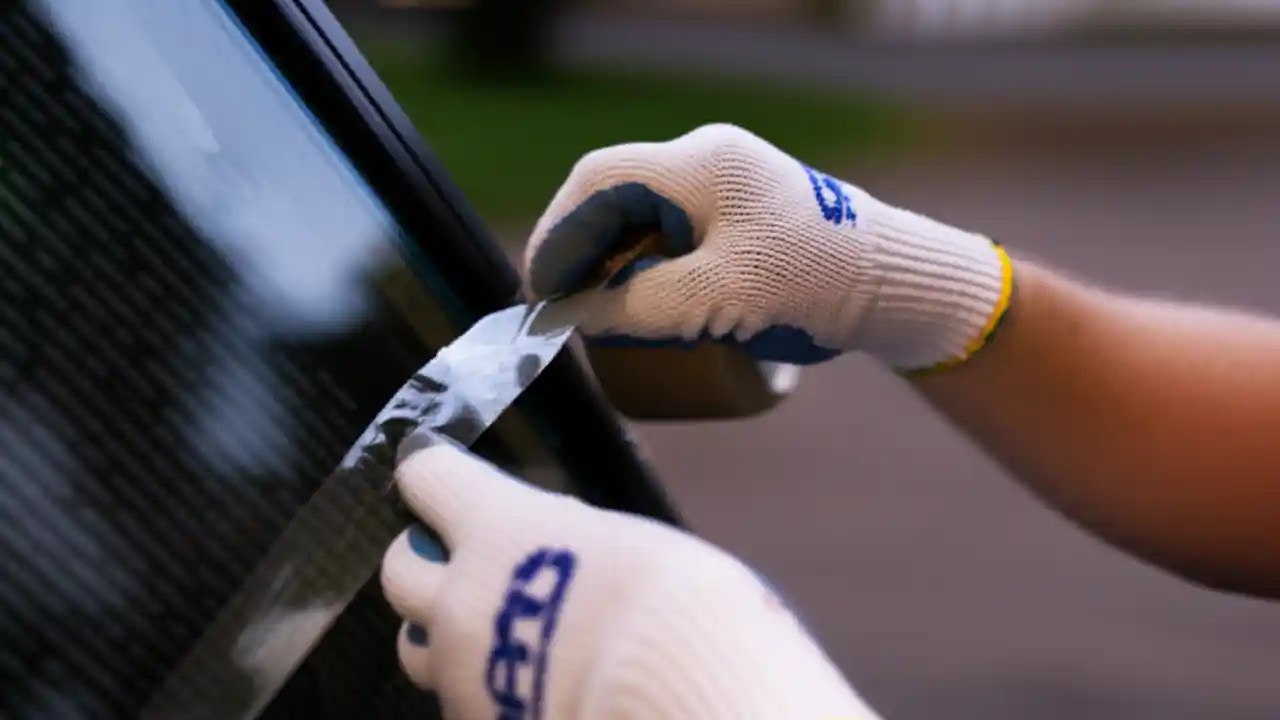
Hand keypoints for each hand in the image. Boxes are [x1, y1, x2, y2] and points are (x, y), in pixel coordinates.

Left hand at [380, 432, 881, 719]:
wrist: (668, 699)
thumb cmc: (673, 607)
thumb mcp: (631, 546)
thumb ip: (578, 546)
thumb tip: (581, 558)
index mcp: (500, 529)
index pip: (429, 478)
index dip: (431, 474)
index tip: (437, 472)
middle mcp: (462, 596)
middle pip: (399, 567)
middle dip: (422, 561)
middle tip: (462, 567)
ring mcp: (458, 670)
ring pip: (414, 646)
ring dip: (440, 635)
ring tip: (489, 640)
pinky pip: (458, 701)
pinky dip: (484, 692)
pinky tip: (525, 690)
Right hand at [524, 123, 1011, 370]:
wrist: (893, 286)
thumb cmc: (813, 286)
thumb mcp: (718, 300)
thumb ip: (636, 305)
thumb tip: (570, 313)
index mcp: (699, 165)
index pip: (598, 181)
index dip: (557, 233)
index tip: (540, 289)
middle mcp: (707, 163)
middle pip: (614, 196)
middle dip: (579, 250)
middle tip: (558, 306)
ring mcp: (725, 186)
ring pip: (639, 215)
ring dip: (609, 260)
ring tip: (591, 311)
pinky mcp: (739, 213)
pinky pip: (670, 229)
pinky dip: (642, 261)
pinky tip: (634, 299)